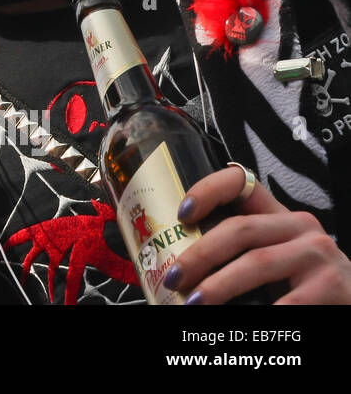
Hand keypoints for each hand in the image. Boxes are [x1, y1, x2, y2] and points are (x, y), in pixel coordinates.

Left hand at [166, 164, 350, 303]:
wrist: (350, 304)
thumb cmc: (303, 285)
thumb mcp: (275, 260)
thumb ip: (239, 253)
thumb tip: (179, 267)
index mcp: (280, 215)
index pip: (241, 182)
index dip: (208, 190)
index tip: (182, 213)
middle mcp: (301, 226)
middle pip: (240, 229)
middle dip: (200, 254)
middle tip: (174, 277)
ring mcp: (318, 254)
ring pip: (256, 263)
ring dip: (219, 285)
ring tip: (194, 303)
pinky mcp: (332, 285)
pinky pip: (286, 301)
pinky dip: (257, 315)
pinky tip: (236, 324)